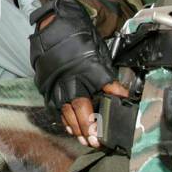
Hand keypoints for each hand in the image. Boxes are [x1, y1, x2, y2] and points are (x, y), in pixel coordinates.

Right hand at [30, 0, 123, 147]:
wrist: (55, 30)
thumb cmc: (80, 42)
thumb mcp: (99, 56)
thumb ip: (108, 79)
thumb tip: (122, 95)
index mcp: (87, 73)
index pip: (101, 95)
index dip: (105, 111)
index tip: (112, 123)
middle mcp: (71, 82)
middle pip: (80, 111)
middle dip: (87, 129)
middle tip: (94, 142)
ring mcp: (57, 86)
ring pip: (66, 113)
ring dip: (76, 128)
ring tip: (84, 140)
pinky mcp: (48, 88)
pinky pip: (56, 108)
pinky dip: (64, 120)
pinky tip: (70, 128)